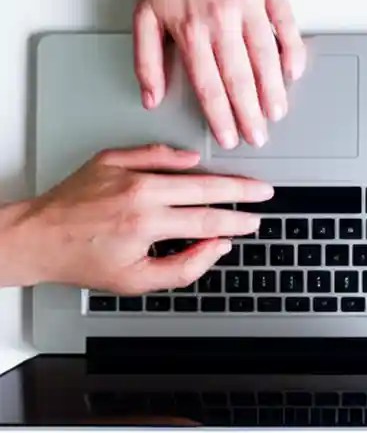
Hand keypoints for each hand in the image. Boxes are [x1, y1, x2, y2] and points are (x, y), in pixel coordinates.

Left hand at [0, 145, 271, 293]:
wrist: (36, 239)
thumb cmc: (81, 261)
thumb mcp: (136, 280)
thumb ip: (184, 267)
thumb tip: (216, 248)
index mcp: (147, 223)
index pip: (209, 220)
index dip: (237, 222)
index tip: (253, 222)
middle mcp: (139, 193)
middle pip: (206, 187)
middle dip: (241, 190)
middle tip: (263, 191)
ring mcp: (125, 172)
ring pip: (185, 169)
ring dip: (216, 175)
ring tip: (237, 180)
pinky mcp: (111, 160)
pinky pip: (153, 152)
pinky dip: (175, 155)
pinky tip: (192, 160)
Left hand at [133, 0, 304, 149]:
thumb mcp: (144, 16)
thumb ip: (147, 60)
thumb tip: (151, 98)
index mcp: (190, 30)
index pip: (208, 84)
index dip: (221, 115)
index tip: (231, 137)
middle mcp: (219, 19)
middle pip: (239, 77)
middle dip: (250, 113)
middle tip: (259, 137)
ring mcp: (248, 3)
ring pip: (264, 56)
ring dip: (272, 89)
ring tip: (277, 113)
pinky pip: (286, 24)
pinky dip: (292, 49)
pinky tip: (294, 71)